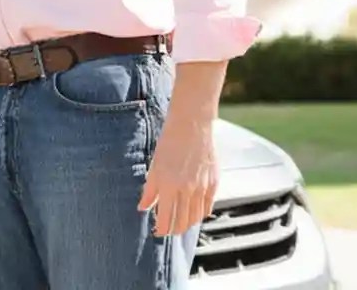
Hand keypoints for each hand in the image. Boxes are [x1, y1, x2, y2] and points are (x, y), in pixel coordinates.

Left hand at [137, 62, 224, 235]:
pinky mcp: (214, 182)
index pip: (165, 219)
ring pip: (196, 217)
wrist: (191, 125)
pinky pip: (208, 206)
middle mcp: (186, 189)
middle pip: (181, 222)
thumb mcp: (154, 166)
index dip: (161, 229)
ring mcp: (202, 187)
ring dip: (187, 224)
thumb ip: (149, 190)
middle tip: (167, 230)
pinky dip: (201, 214)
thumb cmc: (169, 143)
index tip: (157, 231)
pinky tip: (195, 214)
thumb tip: (142, 208)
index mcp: (168, 186)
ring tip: (180, 224)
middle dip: (173, 229)